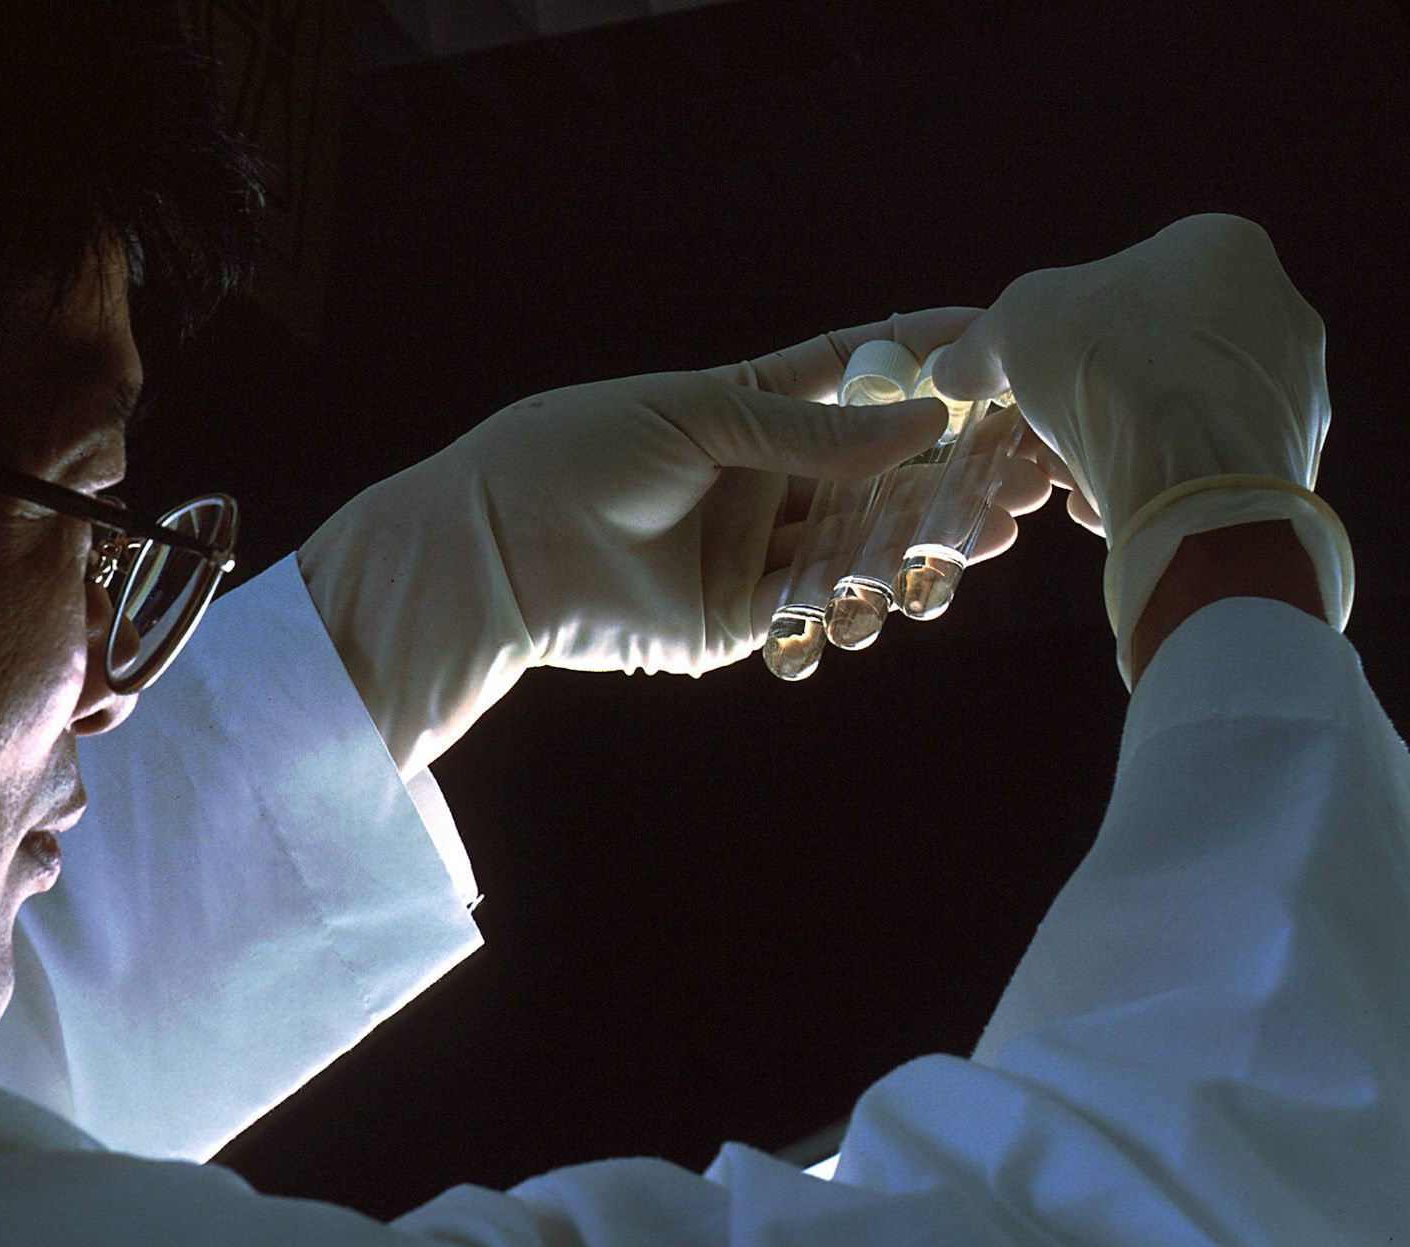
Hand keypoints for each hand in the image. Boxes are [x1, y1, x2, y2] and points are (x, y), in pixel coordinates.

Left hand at [298, 308, 1053, 779]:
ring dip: (919, 546)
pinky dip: (854, 609)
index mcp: (751, 408)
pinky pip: (813, 614)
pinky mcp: (736, 622)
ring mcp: (753, 553)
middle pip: (877, 477)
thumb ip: (811, 431)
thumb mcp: (700, 417)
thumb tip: (926, 422)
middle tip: (1022, 479)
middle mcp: (764, 481)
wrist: (498, 547)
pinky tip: (894, 599)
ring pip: (859, 549)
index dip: (924, 367)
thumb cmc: (579, 451)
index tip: (997, 352)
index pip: (856, 378)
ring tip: (980, 539)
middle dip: (948, 477)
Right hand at [928, 213, 1350, 685]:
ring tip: (1075, 479)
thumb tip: (952, 368)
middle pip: (1153, 357)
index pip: (1129, 286)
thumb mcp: (1017, 324)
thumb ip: (983, 342)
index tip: (1030, 378)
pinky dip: (1158, 485)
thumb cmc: (1109, 361)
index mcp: (1222, 248)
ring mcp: (1296, 389)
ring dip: (1119, 446)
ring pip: (1178, 417)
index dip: (1064, 335)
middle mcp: (1276, 308)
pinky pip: (1205, 468)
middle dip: (1092, 400)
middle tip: (1046, 436)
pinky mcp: (1291, 459)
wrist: (1195, 465)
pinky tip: (1117, 505)